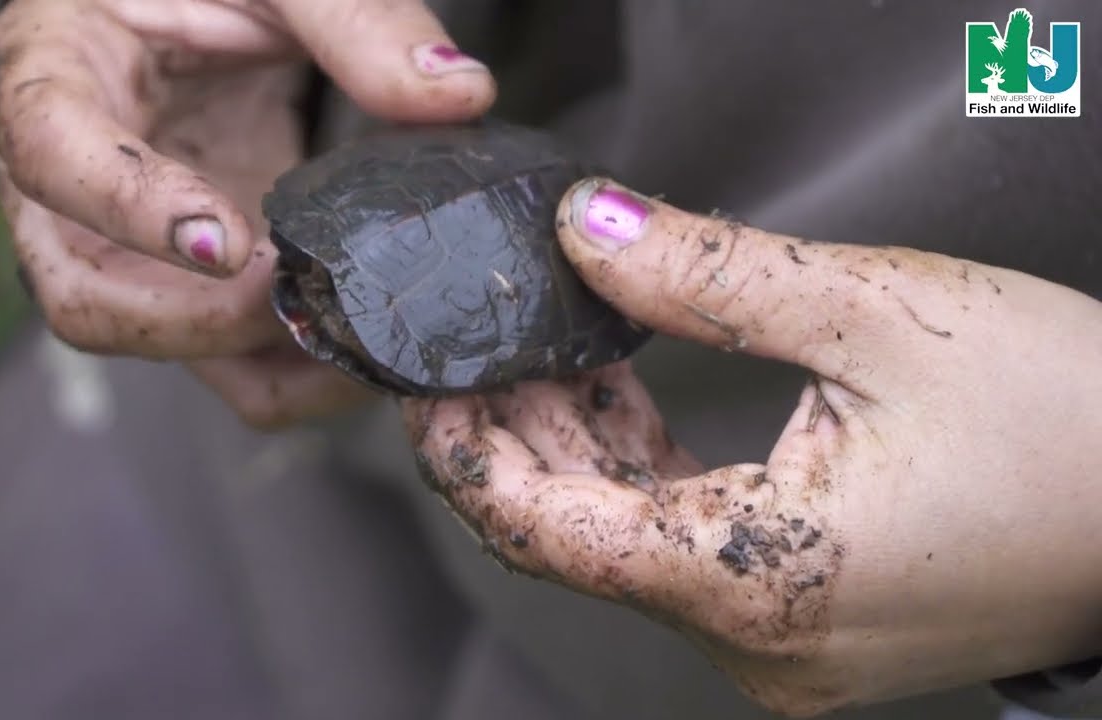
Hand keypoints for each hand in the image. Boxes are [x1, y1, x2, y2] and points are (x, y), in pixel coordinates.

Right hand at [0, 0, 494, 426]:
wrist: (189, 12)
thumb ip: (355, 23)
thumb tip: (456, 95)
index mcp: (47, 78)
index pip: (52, 154)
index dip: (131, 210)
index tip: (228, 245)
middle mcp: (60, 187)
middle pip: (86, 297)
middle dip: (198, 324)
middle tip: (302, 297)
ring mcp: (116, 248)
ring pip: (157, 348)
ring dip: (253, 360)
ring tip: (351, 342)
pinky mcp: (179, 284)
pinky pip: (217, 360)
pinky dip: (286, 371)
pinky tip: (357, 350)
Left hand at [404, 178, 1101, 715]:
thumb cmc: (1067, 420)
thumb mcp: (878, 314)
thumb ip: (706, 275)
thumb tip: (584, 229)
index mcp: (753, 582)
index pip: (544, 531)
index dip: (465, 453)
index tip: (422, 380)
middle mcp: (753, 643)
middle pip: (574, 537)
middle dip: (514, 433)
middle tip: (476, 335)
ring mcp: (781, 644)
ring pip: (624, 541)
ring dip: (576, 445)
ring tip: (540, 343)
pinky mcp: (807, 622)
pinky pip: (683, 547)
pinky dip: (639, 472)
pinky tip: (614, 389)